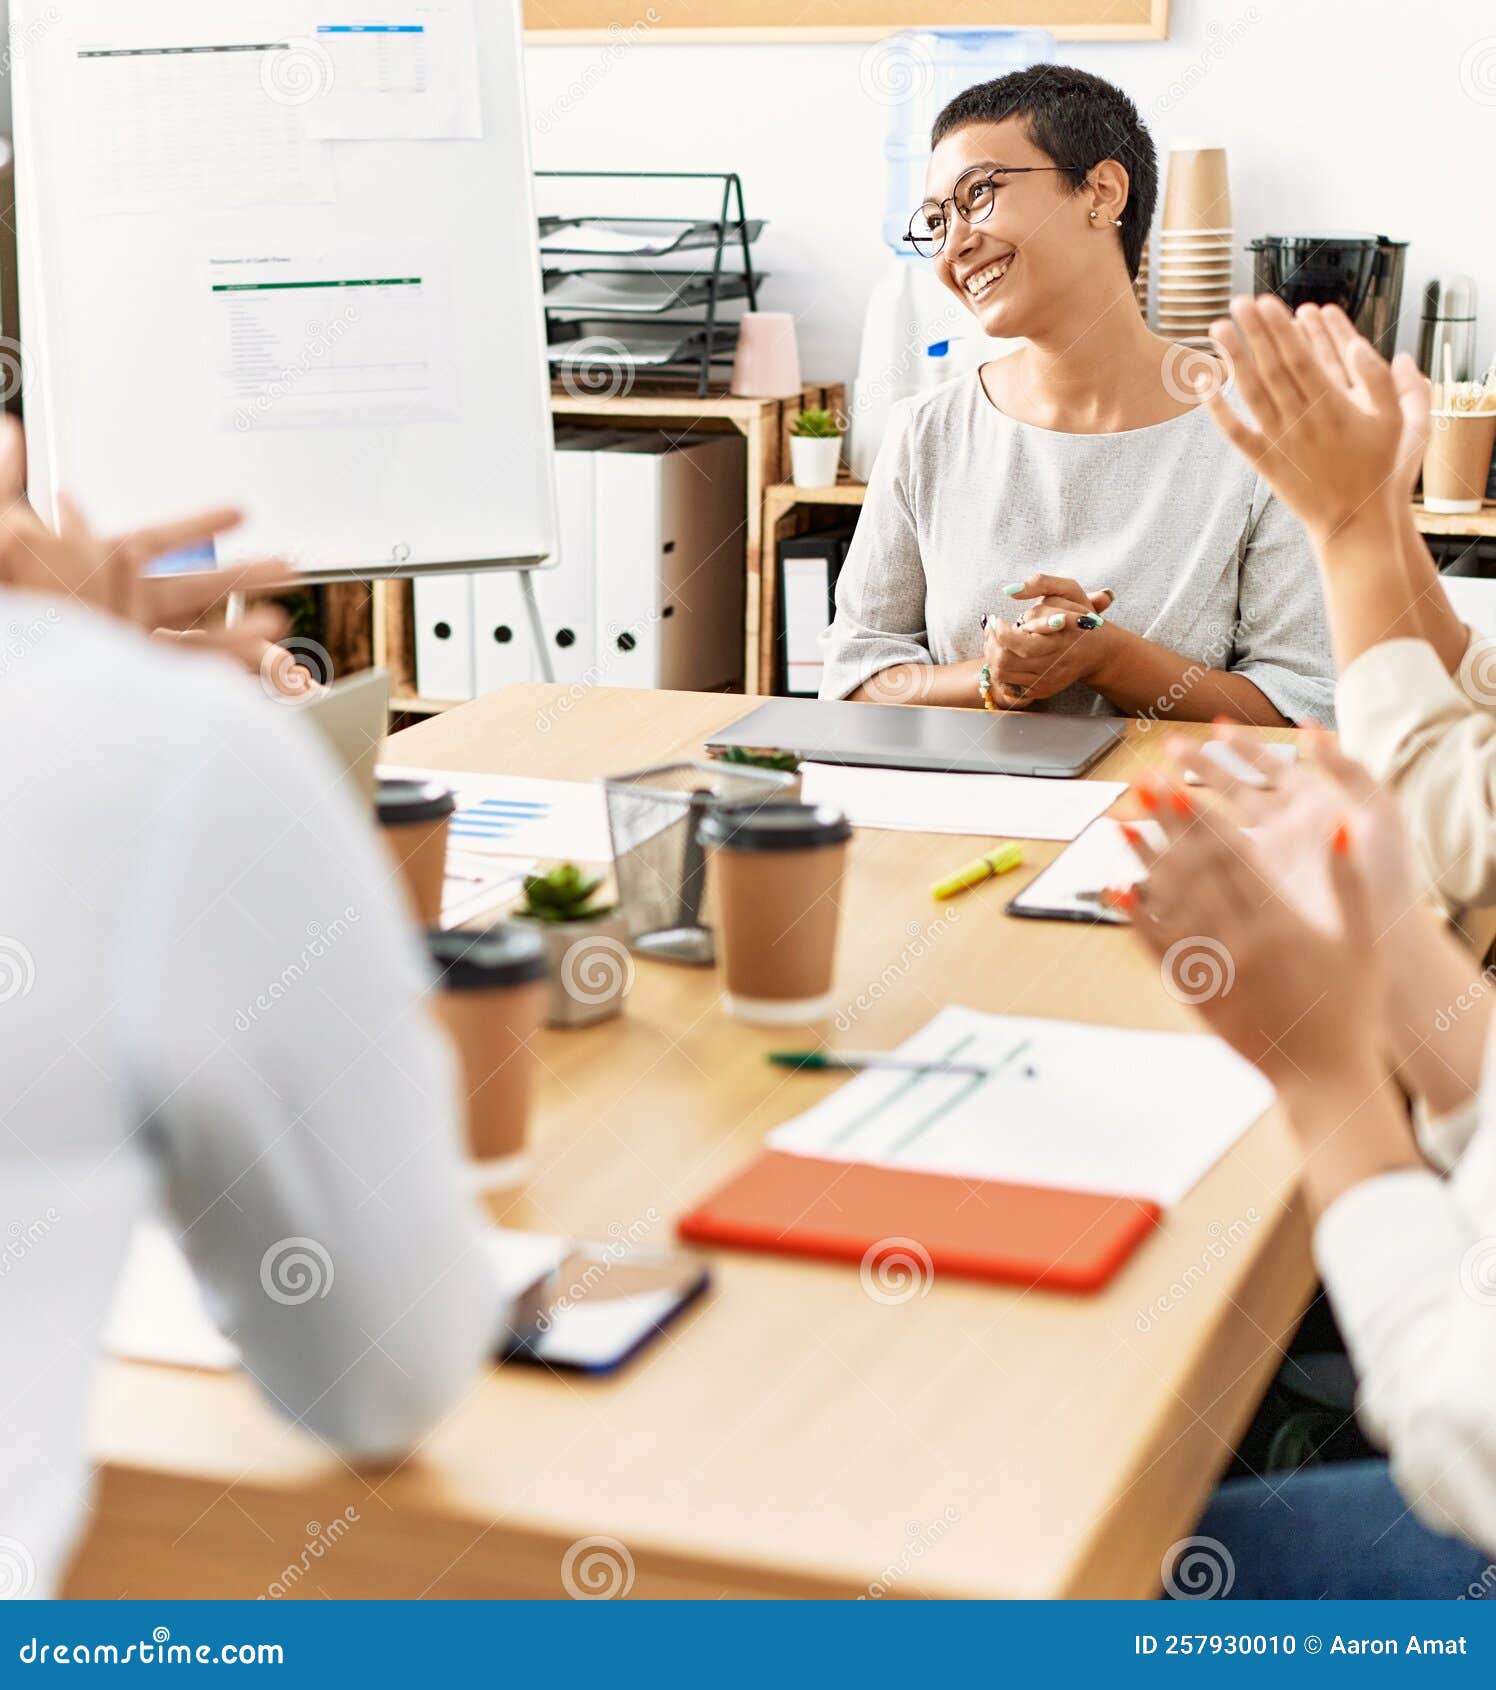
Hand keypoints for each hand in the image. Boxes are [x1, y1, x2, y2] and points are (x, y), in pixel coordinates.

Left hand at [0, 417, 305, 688]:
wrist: (5, 636)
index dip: (203, 525)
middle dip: (245, 576)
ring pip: (199, 634)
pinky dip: (221, 663)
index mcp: (93, 567)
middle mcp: (118, 607)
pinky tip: (258, 660)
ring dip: (242, 629)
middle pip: (197, 588)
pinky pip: (183, 670)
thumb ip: (7, 484)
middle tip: (286, 566)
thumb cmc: (1, 590)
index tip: (240, 514)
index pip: (161, 540)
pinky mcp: (127, 674)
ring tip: (278, 622)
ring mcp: (126, 642)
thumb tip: (9, 435)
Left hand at [981, 576, 1112, 704]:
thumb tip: (1010, 590)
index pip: (1018, 644)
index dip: (999, 631)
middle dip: (991, 643)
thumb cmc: (1080, 617)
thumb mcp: (1068, 592)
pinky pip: (1008, 685)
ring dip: (991, 655)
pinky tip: (1004, 654)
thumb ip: (1040, 585)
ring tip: (995, 639)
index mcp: (1059, 642)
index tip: (996, 619)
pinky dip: (999, 669)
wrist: (1100, 652)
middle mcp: (1052, 667)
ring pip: (1002, 675)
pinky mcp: (1041, 691)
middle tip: (991, 628)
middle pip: (1005, 662)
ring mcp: (1046, 682)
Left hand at [1122, 778, 1383, 1091]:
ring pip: (1170, 905)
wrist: (1324, 1077)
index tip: (1177, 785)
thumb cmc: (1350, 1008)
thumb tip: (1337, 825)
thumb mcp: (1363, 941)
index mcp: (1282, 923)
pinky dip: (1137, 920)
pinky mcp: (1198, 995)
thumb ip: (1349, 882)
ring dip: (1143, 863)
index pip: (1233, 856)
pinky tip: (1118, 892)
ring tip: (1120, 826)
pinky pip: (1160, 951)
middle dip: (1166, 825)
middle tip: (1140, 787)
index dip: (1201, 818)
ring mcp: (1215, 970)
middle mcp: (1241, 942)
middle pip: (1195, 871)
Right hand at [1154, 724, 1423, 930]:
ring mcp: (1266, 860)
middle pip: (1233, 790)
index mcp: (1311, 807)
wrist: (1385, 940)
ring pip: (1217, 822)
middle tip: (1168, 747)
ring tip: (1148, 793)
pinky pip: (1212, 865)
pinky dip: (1184, 852)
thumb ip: (1346, 769)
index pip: (1270, 766)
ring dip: (1182, 808)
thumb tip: (1312, 729)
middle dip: (1201, 767)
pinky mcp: (1252, 890)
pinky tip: (1159, 838)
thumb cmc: (1389, 879)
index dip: (1243, 746)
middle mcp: (1283, 830)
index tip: (1215, 726)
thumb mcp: (1379, 814)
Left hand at [1204, 296, 1407, 539]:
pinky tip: (1204, 382)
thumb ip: (1381, 382)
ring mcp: (1280, 441)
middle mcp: (1302, 420)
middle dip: (1253, 331)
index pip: (1299, 356)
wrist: (1356, 522)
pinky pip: (1235, 431)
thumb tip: (1359, 345)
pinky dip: (1217, 407)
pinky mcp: (1265, 462)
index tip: (1266, 302)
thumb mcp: (1398, 422)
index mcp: (1334, 405)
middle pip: (1271, 366)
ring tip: (1217, 328)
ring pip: (1251, 392)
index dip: (1279, 328)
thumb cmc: (1380, 470)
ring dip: (1232, 358)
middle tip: (1237, 301)